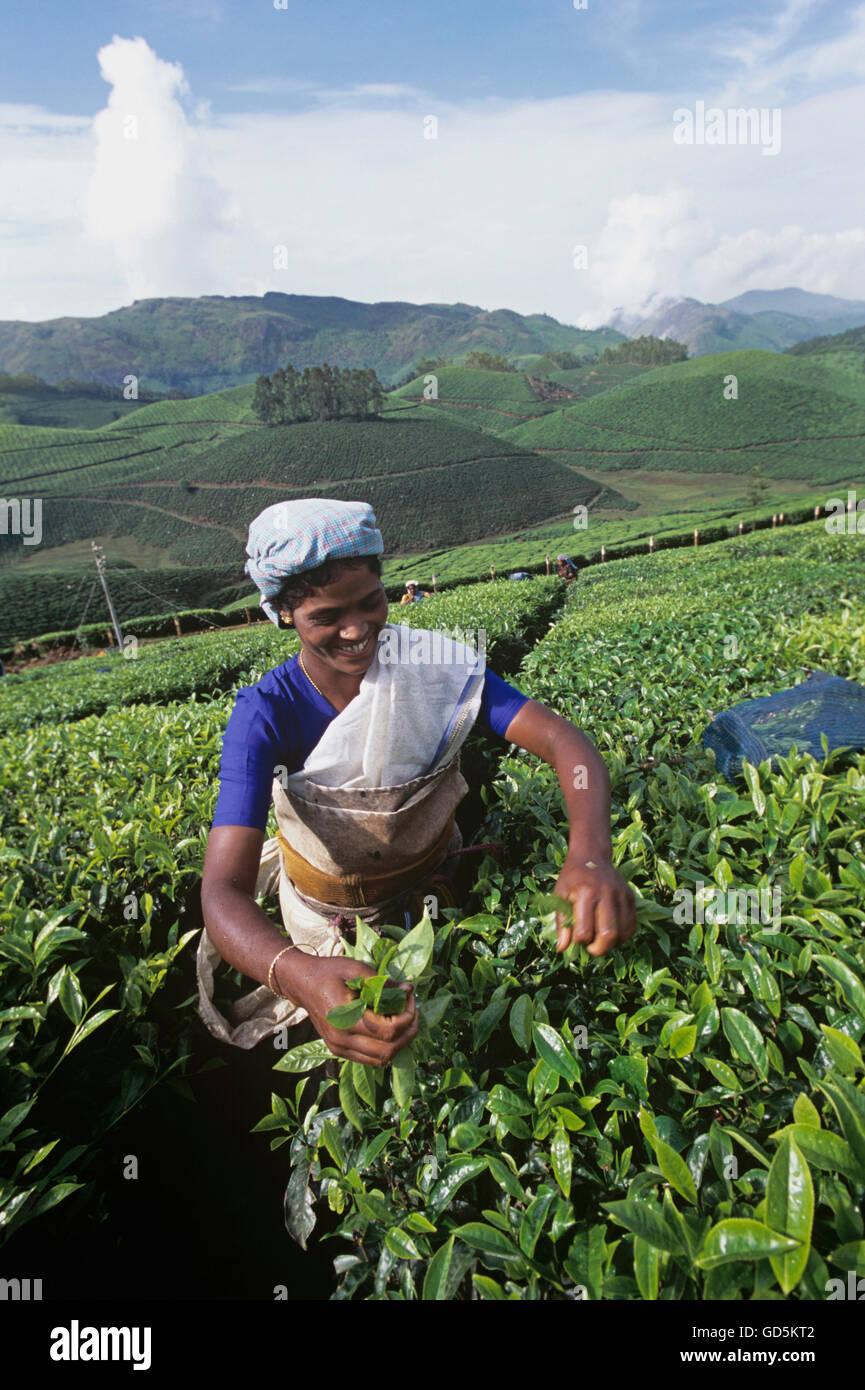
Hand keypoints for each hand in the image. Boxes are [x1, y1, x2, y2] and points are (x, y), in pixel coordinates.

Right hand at [289, 954, 418, 1064]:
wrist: (301, 983)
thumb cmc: (328, 972)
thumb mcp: (355, 969)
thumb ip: (382, 982)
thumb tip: (408, 989)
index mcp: (346, 1019)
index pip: (389, 1030)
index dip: (408, 1017)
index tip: (410, 997)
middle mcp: (342, 1040)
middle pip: (388, 1050)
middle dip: (408, 1032)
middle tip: (413, 1011)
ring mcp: (339, 1048)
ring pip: (381, 1060)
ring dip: (399, 1043)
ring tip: (405, 1021)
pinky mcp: (338, 1051)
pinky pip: (369, 1059)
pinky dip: (385, 1048)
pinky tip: (389, 1029)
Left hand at [553, 855, 636, 955]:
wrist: (591, 855)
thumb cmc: (572, 878)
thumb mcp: (559, 895)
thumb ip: (561, 923)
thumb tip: (562, 949)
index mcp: (584, 893)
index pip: (585, 931)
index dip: (580, 941)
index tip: (577, 938)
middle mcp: (605, 894)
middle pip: (608, 935)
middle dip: (599, 949)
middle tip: (592, 948)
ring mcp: (620, 895)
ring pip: (623, 932)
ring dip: (613, 944)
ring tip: (602, 939)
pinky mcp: (630, 896)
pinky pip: (632, 925)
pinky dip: (624, 935)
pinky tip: (613, 932)